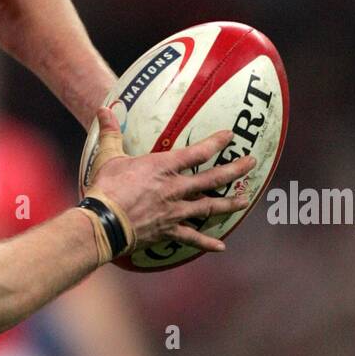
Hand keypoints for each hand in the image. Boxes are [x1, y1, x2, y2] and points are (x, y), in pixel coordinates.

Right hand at [90, 106, 254, 254]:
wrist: (104, 223)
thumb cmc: (106, 189)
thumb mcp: (108, 156)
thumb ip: (111, 132)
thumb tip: (102, 108)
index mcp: (163, 167)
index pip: (197, 152)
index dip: (216, 142)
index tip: (230, 136)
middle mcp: (175, 188)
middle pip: (212, 178)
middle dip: (234, 170)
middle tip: (252, 163)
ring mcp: (174, 211)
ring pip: (209, 207)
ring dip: (229, 204)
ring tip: (245, 201)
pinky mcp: (168, 231)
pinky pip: (192, 238)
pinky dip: (206, 243)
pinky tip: (221, 247)